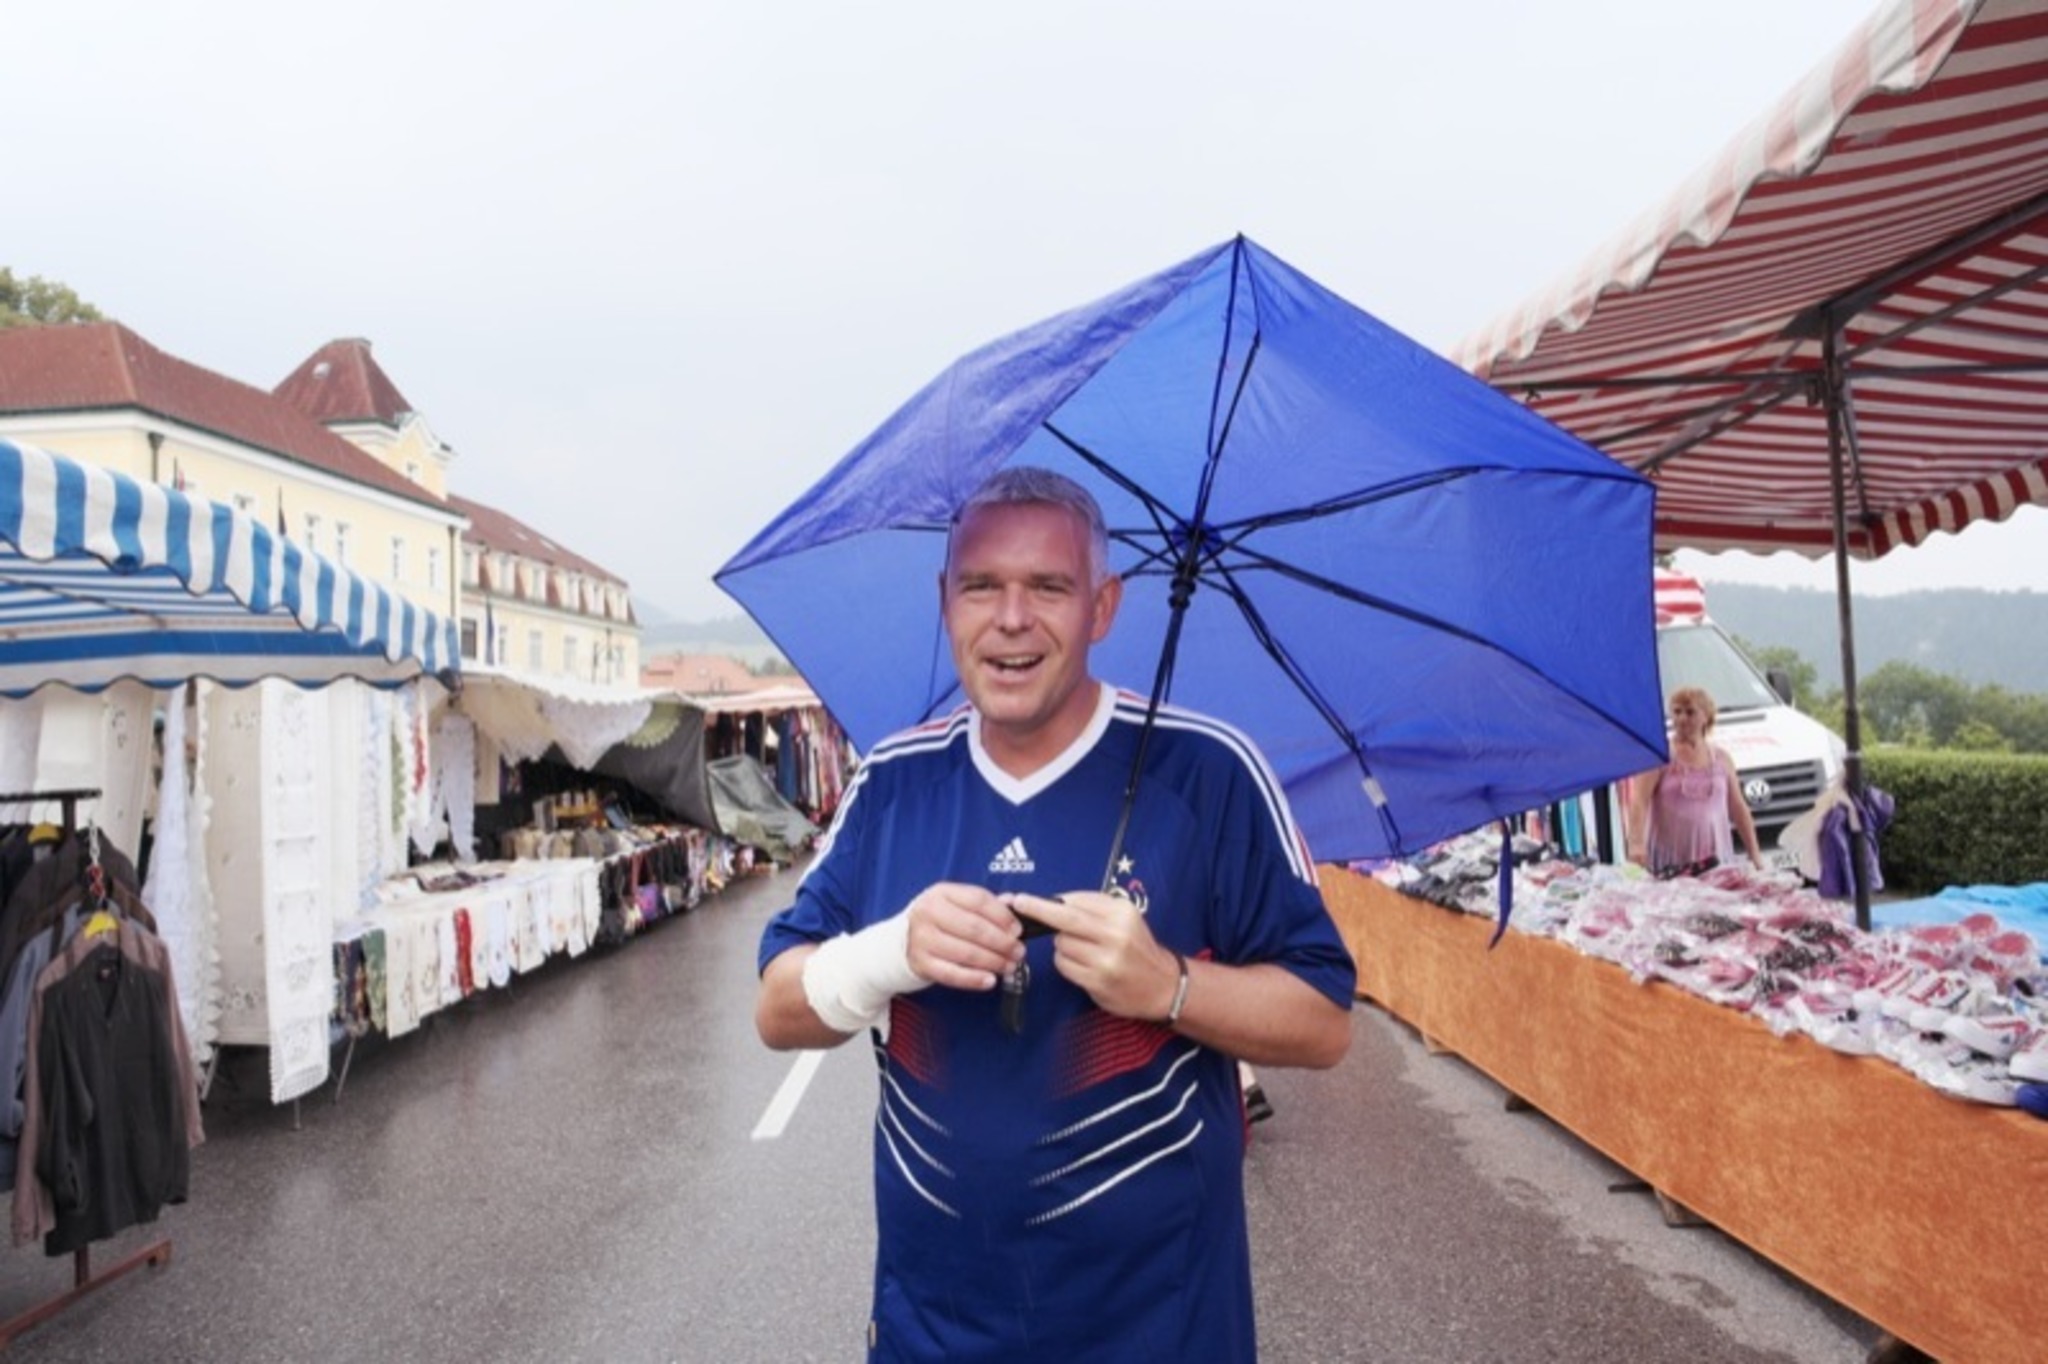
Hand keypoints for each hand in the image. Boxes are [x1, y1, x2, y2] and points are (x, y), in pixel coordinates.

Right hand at [904, 882, 1023, 991]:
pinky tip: (990, 980)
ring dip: (993, 962)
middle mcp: (929, 913)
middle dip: (1002, 943)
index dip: (1002, 916)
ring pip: (966, 953)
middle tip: (1018, 951)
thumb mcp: (957, 902)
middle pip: (974, 928)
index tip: (1017, 929)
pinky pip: (952, 974)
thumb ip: (986, 904)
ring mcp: (923, 939)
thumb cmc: (940, 920)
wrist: (904, 939)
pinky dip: (974, 979)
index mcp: (942, 893)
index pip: (978, 900)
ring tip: (1009, 965)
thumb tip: (1015, 904)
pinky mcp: (921, 963)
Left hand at [1008, 890, 1178, 1021]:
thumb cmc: (1137, 948)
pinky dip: (1066, 963)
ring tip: (1083, 951)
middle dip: (1038, 910)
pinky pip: (1065, 966)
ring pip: (1062, 945)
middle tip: (1017, 904)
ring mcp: (1107, 960)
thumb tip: (1052, 902)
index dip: (1048, 901)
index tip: (1024, 898)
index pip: (1076, 901)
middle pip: (1066, 919)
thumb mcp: (1125, 919)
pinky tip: (1084, 966)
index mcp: (1122, 913)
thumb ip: (1092, 908)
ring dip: (1062, 946)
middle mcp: (1116, 934)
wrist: (1162, 985)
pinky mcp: (1098, 981)